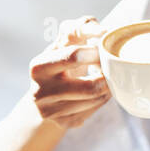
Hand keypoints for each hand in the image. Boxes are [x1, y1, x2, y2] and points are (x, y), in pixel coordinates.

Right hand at [30, 16, 110, 130]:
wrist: (45, 92)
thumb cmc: (61, 58)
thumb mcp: (65, 39)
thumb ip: (82, 27)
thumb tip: (104, 31)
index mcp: (38, 67)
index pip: (73, 56)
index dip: (95, 52)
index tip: (102, 49)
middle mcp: (40, 93)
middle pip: (90, 87)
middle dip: (107, 76)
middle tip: (111, 67)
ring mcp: (52, 112)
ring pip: (96, 100)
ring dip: (108, 87)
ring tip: (106, 77)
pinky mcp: (64, 123)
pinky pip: (94, 111)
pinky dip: (102, 99)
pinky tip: (98, 91)